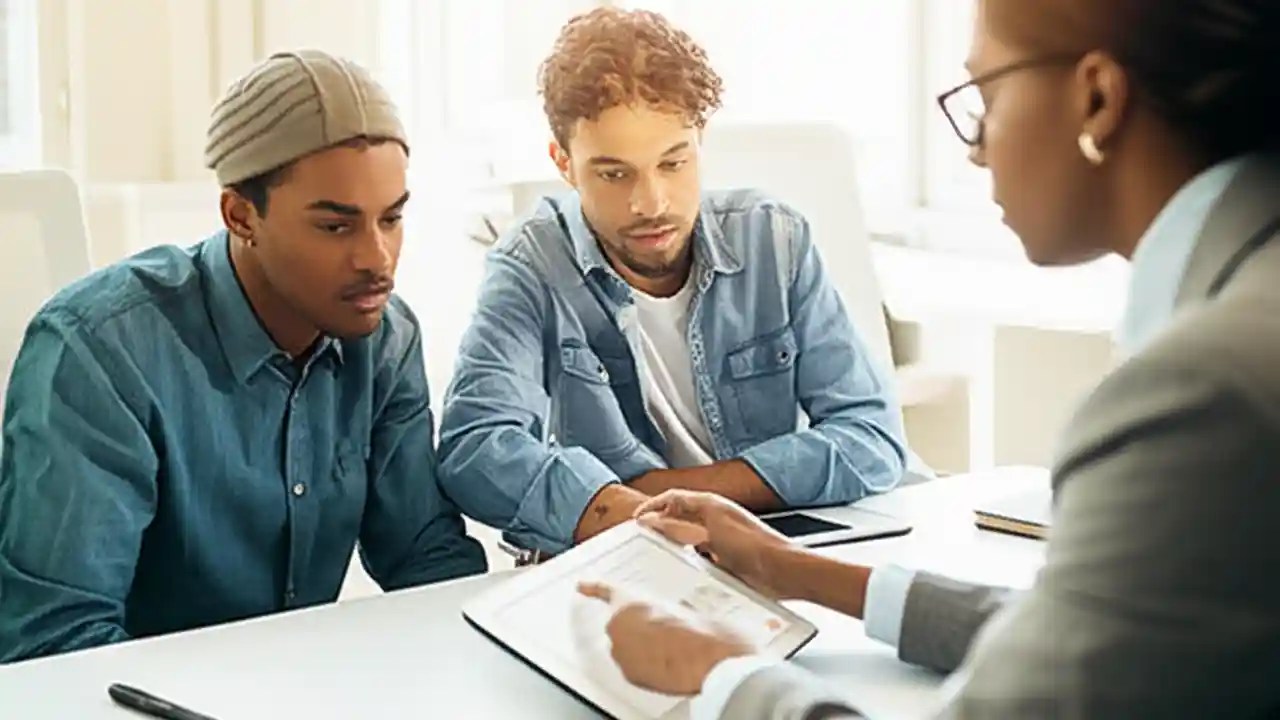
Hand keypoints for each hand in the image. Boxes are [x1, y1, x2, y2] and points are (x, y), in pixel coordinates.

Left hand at [577, 581, 754, 694]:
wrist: (697, 653)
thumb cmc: (691, 626)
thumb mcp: (678, 606)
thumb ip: (662, 609)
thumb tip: (668, 618)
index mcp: (627, 600)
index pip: (604, 590)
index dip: (593, 587)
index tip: (581, 585)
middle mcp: (617, 625)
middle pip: (622, 627)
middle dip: (638, 630)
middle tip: (663, 631)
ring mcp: (620, 651)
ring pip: (628, 650)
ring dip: (644, 650)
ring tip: (671, 649)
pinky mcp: (628, 673)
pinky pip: (635, 668)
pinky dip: (647, 668)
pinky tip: (667, 665)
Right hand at [635, 490, 795, 598]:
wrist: (782, 571)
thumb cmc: (755, 544)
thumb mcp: (712, 522)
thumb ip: (681, 517)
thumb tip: (653, 516)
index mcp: (711, 506)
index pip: (674, 499)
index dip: (653, 507)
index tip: (636, 520)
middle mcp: (714, 522)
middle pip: (678, 520)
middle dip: (659, 527)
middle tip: (640, 539)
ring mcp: (719, 544)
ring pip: (686, 542)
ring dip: (672, 548)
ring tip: (656, 557)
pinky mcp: (725, 564)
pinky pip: (698, 562)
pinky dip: (687, 566)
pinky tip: (682, 575)